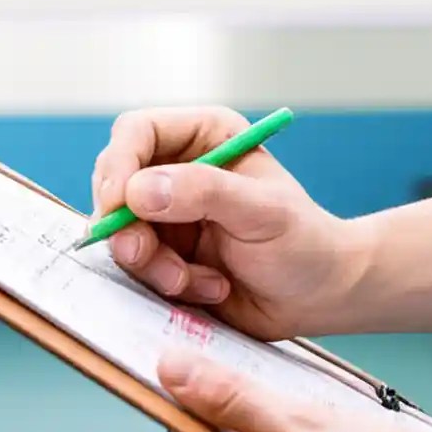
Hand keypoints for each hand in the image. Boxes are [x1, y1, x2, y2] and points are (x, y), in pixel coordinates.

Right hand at [92, 107, 363, 339]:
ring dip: (152, 264)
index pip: (137, 132)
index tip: (118, 205)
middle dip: (127, 226)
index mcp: (205, 137)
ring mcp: (167, 215)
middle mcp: (179, 170)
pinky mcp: (163, 254)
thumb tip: (138, 190)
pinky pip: (136, 267)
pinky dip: (166, 284)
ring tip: (196, 280)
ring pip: (120, 231)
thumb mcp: (263, 212)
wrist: (317, 298)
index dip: (119, 165)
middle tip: (144, 254)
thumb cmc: (304, 244)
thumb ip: (204, 193)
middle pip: (114, 182)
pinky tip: (210, 288)